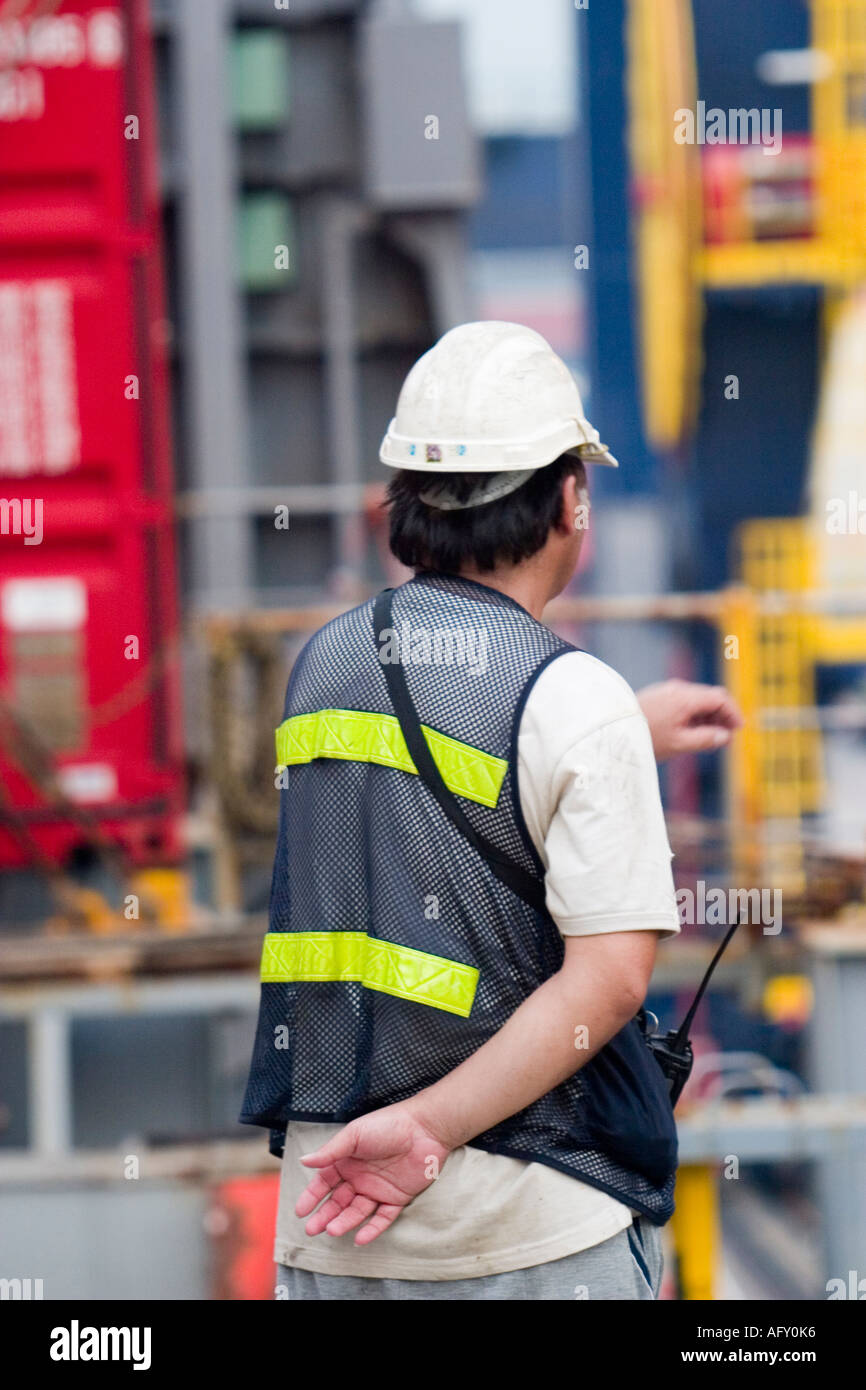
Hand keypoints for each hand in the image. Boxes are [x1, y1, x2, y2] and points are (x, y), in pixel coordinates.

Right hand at [294, 1102, 451, 1244]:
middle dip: (324, 1216)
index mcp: (348, 1161)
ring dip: (344, 1222)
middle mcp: (360, 1177)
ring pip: (357, 1212)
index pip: (325, 1182)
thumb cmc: (388, 1125)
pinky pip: (382, 1218)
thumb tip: (304, 1161)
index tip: (300, 1211)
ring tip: (332, 1231)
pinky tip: (360, 1239)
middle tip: (312, 1230)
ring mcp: (378, 1189)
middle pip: (338, 1201)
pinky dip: (372, 1229)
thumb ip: (330, 1151)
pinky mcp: (397, 1198)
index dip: (312, 1196)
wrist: (424, 1128)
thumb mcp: (355, 1134)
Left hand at [636, 679, 742, 761]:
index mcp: (684, 698)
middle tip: (726, 737)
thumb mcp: (678, 744)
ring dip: (708, 716)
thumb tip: (725, 736)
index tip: (738, 728)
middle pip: (709, 697)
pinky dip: (694, 715)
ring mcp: (667, 691)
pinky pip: (684, 702)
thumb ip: (705, 739)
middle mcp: (677, 689)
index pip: (719, 697)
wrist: (612, 730)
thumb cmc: (644, 738)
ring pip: (697, 700)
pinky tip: (692, 732)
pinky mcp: (659, 696)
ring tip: (710, 738)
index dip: (733, 712)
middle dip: (722, 715)